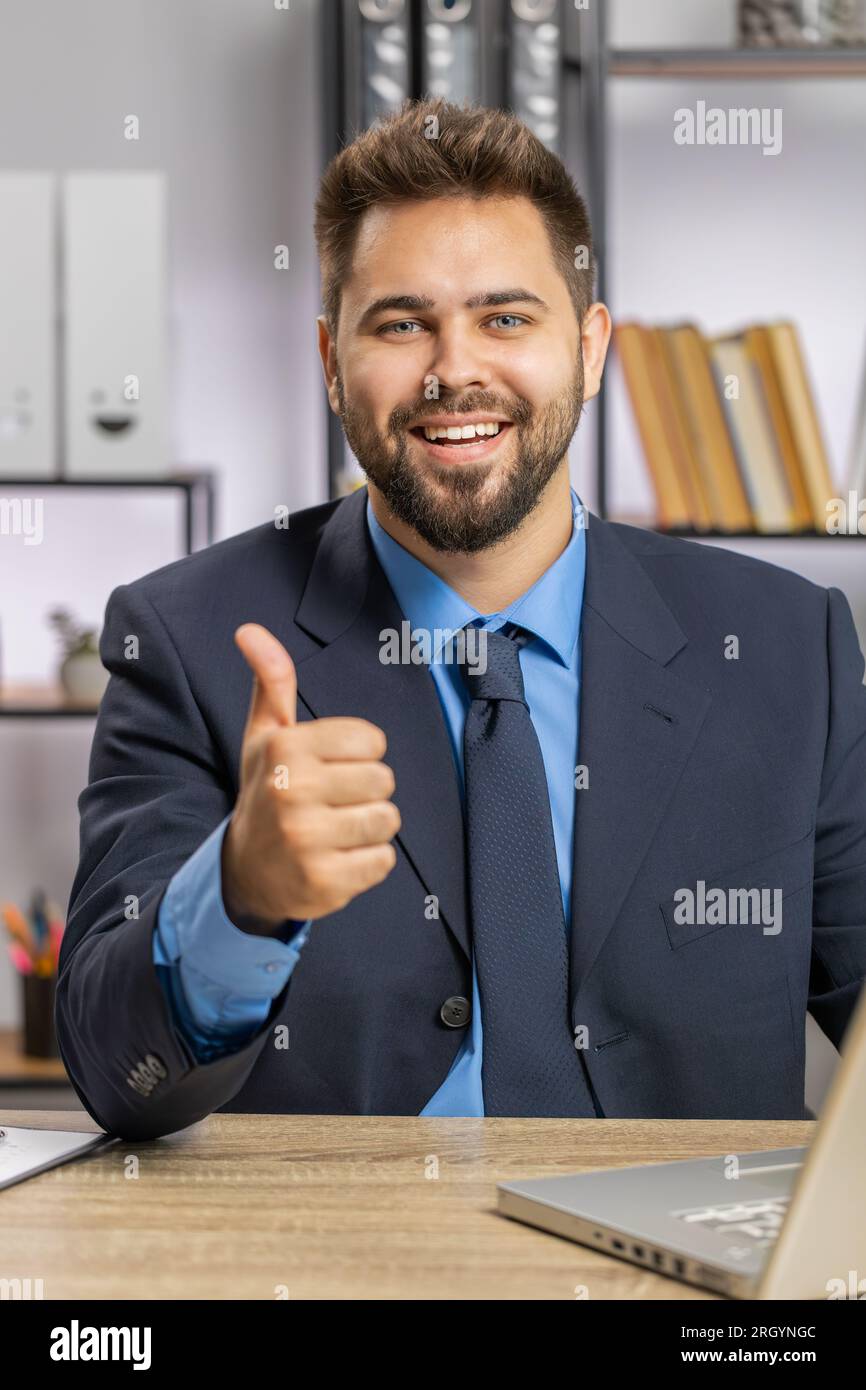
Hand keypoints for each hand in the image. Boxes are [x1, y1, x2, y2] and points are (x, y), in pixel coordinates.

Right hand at [221, 623, 399, 929]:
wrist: (246, 872)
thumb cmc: (268, 792)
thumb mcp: (266, 736)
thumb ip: (271, 681)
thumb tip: (249, 630)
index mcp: (286, 747)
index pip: (372, 741)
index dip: (360, 756)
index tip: (331, 768)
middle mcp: (293, 790)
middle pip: (384, 780)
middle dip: (367, 793)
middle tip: (332, 804)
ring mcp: (307, 839)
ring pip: (388, 820)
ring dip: (370, 828)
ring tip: (337, 831)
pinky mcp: (325, 881)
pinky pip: (383, 860)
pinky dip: (368, 863)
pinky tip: (338, 860)